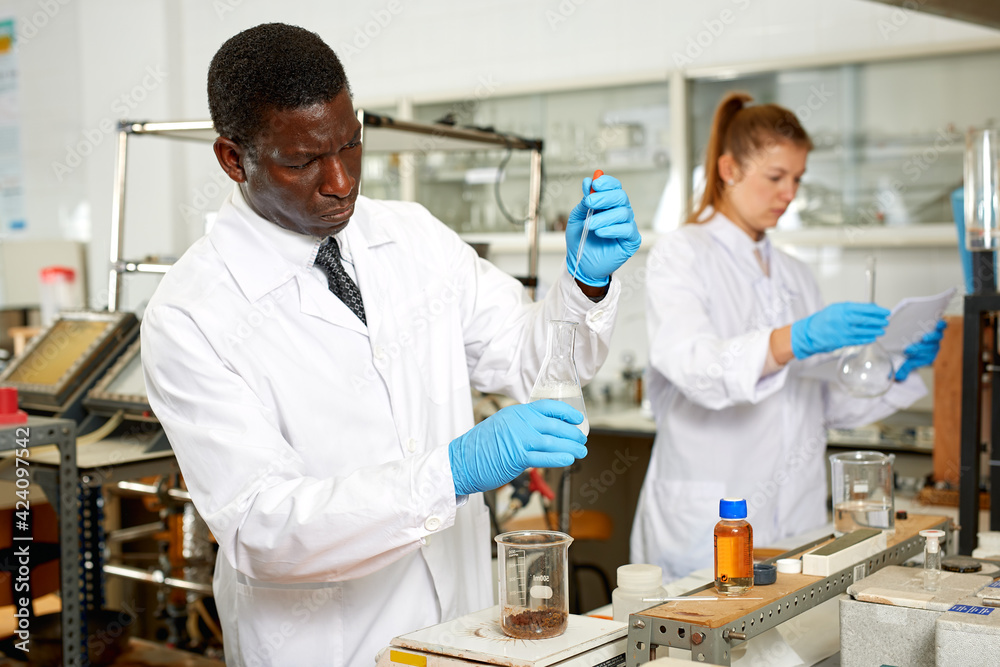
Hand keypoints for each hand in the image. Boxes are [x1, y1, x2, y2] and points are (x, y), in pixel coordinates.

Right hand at [448, 401, 586, 495]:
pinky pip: (544, 457)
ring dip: (570, 447)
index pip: (547, 407)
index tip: (577, 419)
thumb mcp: (502, 427)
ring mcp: (519, 438)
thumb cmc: (479, 448)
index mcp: (516, 413)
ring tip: (581, 451)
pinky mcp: (517, 456)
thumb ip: (522, 427)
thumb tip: (543, 433)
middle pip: (554, 425)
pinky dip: (559, 458)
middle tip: (581, 439)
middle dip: (572, 433)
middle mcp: (519, 422)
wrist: (460, 461)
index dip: (565, 413)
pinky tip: (568, 460)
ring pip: (553, 441)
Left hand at [565, 174, 641, 286]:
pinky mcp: (631, 240)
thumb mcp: (576, 218)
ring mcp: (627, 226)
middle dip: (604, 197)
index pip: (614, 187)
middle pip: (621, 196)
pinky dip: (612, 229)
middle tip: (590, 203)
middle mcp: (620, 212)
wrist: (582, 264)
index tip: (595, 184)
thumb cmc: (581, 241)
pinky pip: (627, 230)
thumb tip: (588, 182)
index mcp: (608, 205)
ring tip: (590, 225)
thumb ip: (584, 202)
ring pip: (623, 213)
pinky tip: (600, 233)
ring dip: (604, 217)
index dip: (607, 183)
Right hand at [790, 302, 889, 358]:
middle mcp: (844, 320)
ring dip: (876, 330)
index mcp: (843, 309)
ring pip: (865, 331)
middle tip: (886, 321)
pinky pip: (859, 340)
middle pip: (867, 320)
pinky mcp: (843, 341)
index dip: (878, 311)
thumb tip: (870, 309)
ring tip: (882, 330)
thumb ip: (852, 308)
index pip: (865, 308)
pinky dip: (868, 339)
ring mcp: (844, 331)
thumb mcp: (836, 308)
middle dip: (879, 321)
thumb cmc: (824, 319)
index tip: (885, 312)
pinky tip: (873, 337)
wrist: (810, 332)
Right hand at [895, 320, 946, 380]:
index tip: (906, 353)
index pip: (926, 357)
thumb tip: (897, 377)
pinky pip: (943, 327)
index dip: (917, 356)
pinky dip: (942, 325)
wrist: (918, 342)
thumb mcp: (908, 362)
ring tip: (924, 338)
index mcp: (929, 356)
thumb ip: (903, 369)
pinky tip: (937, 323)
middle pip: (931, 348)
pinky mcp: (937, 328)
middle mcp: (934, 347)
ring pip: (937, 338)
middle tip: (910, 348)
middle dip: (921, 349)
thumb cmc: (913, 353)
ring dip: (932, 338)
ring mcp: (936, 338)